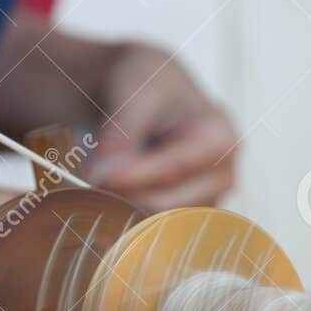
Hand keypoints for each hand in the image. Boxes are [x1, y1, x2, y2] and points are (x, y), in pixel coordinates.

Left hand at [88, 43, 237, 211]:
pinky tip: (114, 183)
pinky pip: (149, 226)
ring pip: (155, 220)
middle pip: (166, 203)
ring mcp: (206, 200)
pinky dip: (125, 208)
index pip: (174, 169)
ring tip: (103, 166)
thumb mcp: (135, 90)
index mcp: (220, 138)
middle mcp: (222, 176)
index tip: (98, 176)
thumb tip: (105, 172)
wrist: (149, 95)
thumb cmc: (149, 85)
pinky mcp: (185, 216)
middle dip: (124, 191)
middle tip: (88, 169)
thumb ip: (122, 129)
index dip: (135, 176)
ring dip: (122, 200)